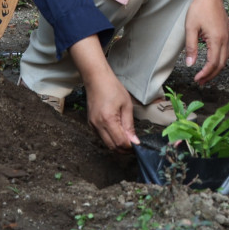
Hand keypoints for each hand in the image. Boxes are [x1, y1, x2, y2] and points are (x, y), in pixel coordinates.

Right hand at [68, 36, 137, 151]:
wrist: (96, 79)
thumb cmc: (112, 88)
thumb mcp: (126, 105)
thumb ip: (129, 125)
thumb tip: (134, 141)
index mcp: (108, 120)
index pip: (120, 142)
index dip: (130, 147)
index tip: (138, 145)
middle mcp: (97, 125)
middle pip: (112, 147)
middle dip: (124, 149)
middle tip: (134, 146)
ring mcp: (92, 125)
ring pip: (106, 144)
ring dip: (117, 145)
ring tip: (128, 140)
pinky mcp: (90, 124)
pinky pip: (101, 137)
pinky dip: (110, 139)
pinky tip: (118, 134)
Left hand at [184, 0, 228, 84]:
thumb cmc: (199, 9)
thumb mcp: (190, 28)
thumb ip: (191, 47)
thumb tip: (190, 64)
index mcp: (216, 39)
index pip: (213, 63)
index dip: (205, 74)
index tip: (197, 79)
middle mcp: (225, 39)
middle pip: (221, 64)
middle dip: (211, 75)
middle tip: (200, 81)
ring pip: (227, 58)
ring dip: (218, 68)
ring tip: (207, 74)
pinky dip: (224, 59)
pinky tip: (217, 60)